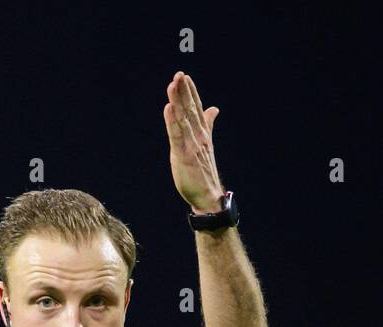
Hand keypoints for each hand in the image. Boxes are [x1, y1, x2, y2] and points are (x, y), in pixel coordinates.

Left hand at [163, 70, 224, 212]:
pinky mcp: (183, 155)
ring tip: (173, 85)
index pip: (196, 108)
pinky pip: (176, 135)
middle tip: (179, 74)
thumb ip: (208, 124)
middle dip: (184, 91)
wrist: (208, 195)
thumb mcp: (206, 144)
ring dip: (178, 101)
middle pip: (190, 110)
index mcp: (203, 133)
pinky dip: (172, 121)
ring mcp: (191, 145)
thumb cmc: (204, 171)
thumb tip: (214, 108)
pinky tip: (169, 108)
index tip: (185, 77)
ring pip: (183, 119)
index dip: (191, 92)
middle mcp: (198, 136)